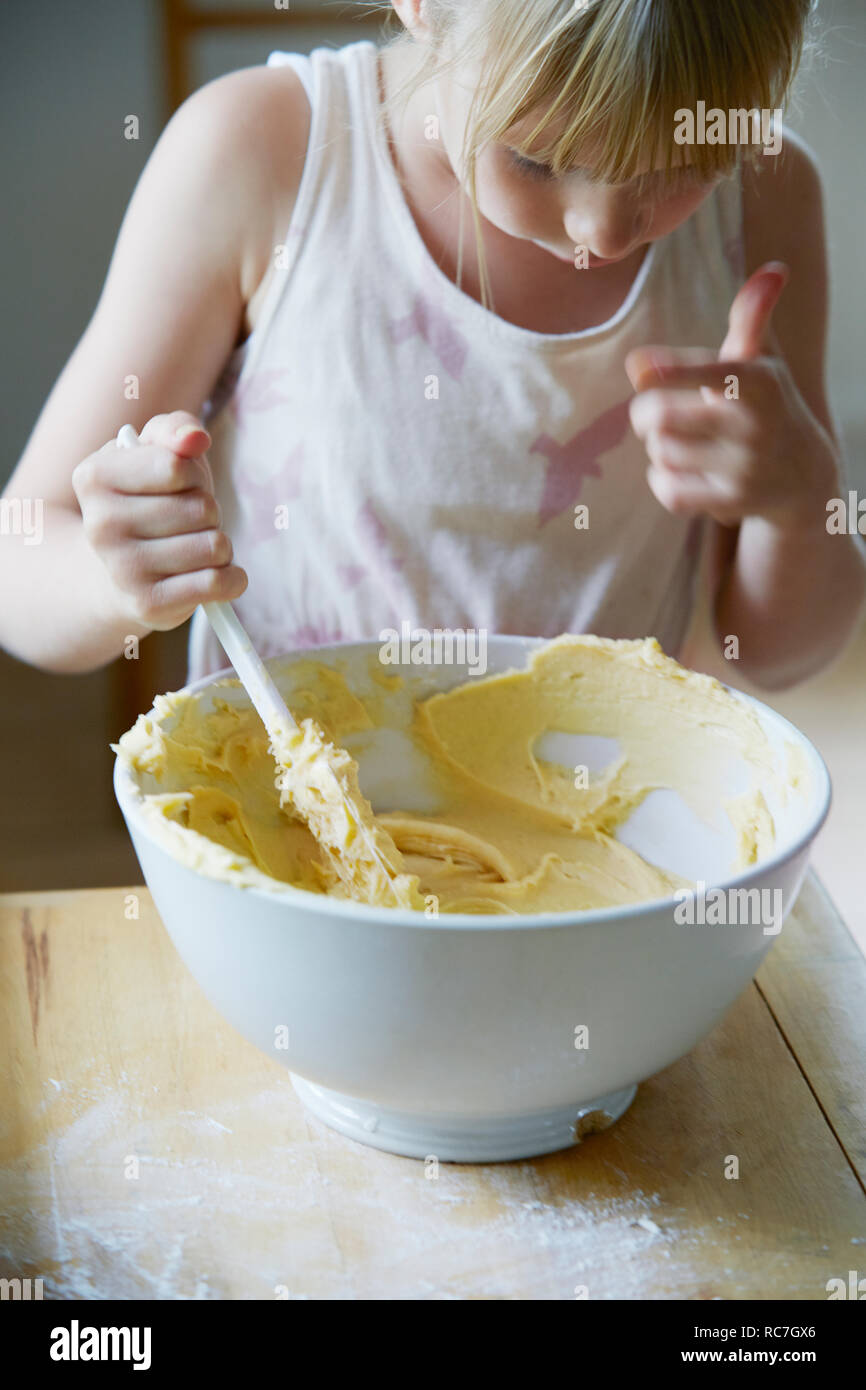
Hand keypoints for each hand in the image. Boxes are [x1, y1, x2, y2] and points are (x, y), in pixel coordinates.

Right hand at [72, 410, 246, 629]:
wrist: (118, 574)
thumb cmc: (147, 501)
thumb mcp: (156, 452)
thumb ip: (176, 430)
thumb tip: (194, 439)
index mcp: (94, 477)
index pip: (177, 466)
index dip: (193, 474)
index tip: (177, 484)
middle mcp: (99, 524)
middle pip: (201, 508)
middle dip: (207, 512)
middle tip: (185, 523)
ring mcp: (122, 569)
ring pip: (215, 545)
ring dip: (219, 545)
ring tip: (193, 548)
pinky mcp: (148, 605)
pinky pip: (217, 583)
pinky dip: (231, 578)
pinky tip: (213, 575)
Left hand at [625, 262, 836, 528]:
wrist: (801, 475)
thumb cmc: (764, 404)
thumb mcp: (761, 359)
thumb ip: (752, 316)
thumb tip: (773, 270)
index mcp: (758, 382)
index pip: (711, 374)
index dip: (672, 371)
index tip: (640, 368)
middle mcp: (754, 425)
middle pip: (661, 416)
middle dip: (644, 412)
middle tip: (652, 413)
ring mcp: (744, 468)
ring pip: (662, 453)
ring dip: (657, 447)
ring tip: (680, 442)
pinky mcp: (731, 503)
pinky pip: (669, 490)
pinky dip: (662, 479)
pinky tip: (680, 471)